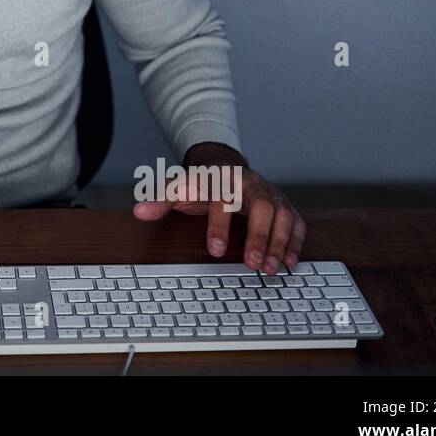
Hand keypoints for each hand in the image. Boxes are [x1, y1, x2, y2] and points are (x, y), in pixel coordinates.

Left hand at [131, 142, 306, 273]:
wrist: (222, 167)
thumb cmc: (200, 184)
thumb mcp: (178, 189)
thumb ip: (160, 200)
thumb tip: (139, 211)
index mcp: (222, 179)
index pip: (223, 200)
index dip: (219, 226)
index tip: (215, 250)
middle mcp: (250, 184)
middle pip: (262, 207)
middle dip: (259, 236)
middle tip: (253, 264)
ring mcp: (270, 193)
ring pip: (283, 214)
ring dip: (280, 242)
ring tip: (272, 268)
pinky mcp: (283, 205)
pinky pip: (296, 221)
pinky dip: (296, 241)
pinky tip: (290, 261)